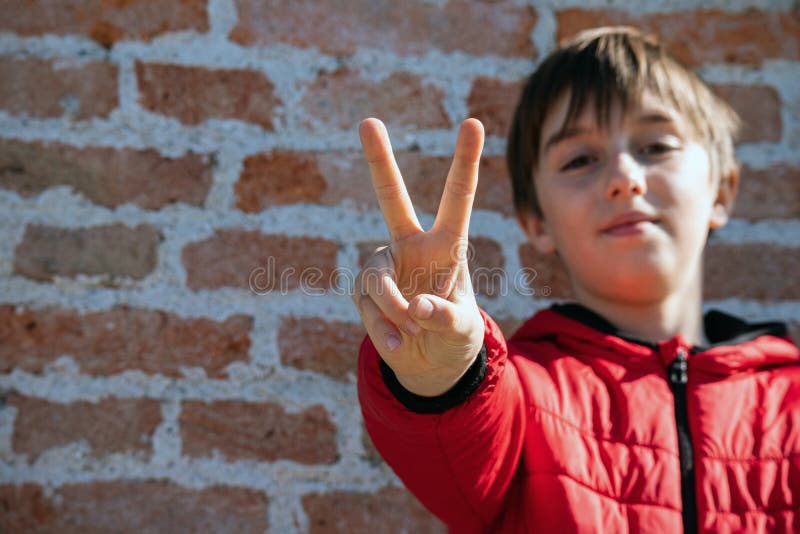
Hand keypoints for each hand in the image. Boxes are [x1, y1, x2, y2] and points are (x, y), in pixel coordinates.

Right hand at [352, 118, 484, 396]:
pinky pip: (366, 304)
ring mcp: (386, 267)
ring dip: (391, 307)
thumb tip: (414, 308)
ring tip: (410, 331)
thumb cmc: (456, 337)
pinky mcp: (365, 291)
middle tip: (367, 122)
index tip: (473, 122)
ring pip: (376, 276)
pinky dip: (381, 327)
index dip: (465, 161)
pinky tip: (397, 343)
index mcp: (448, 245)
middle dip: (379, 161)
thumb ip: (445, 317)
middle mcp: (413, 246)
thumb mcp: (463, 330)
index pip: (458, 198)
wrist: (430, 363)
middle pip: (392, 198)